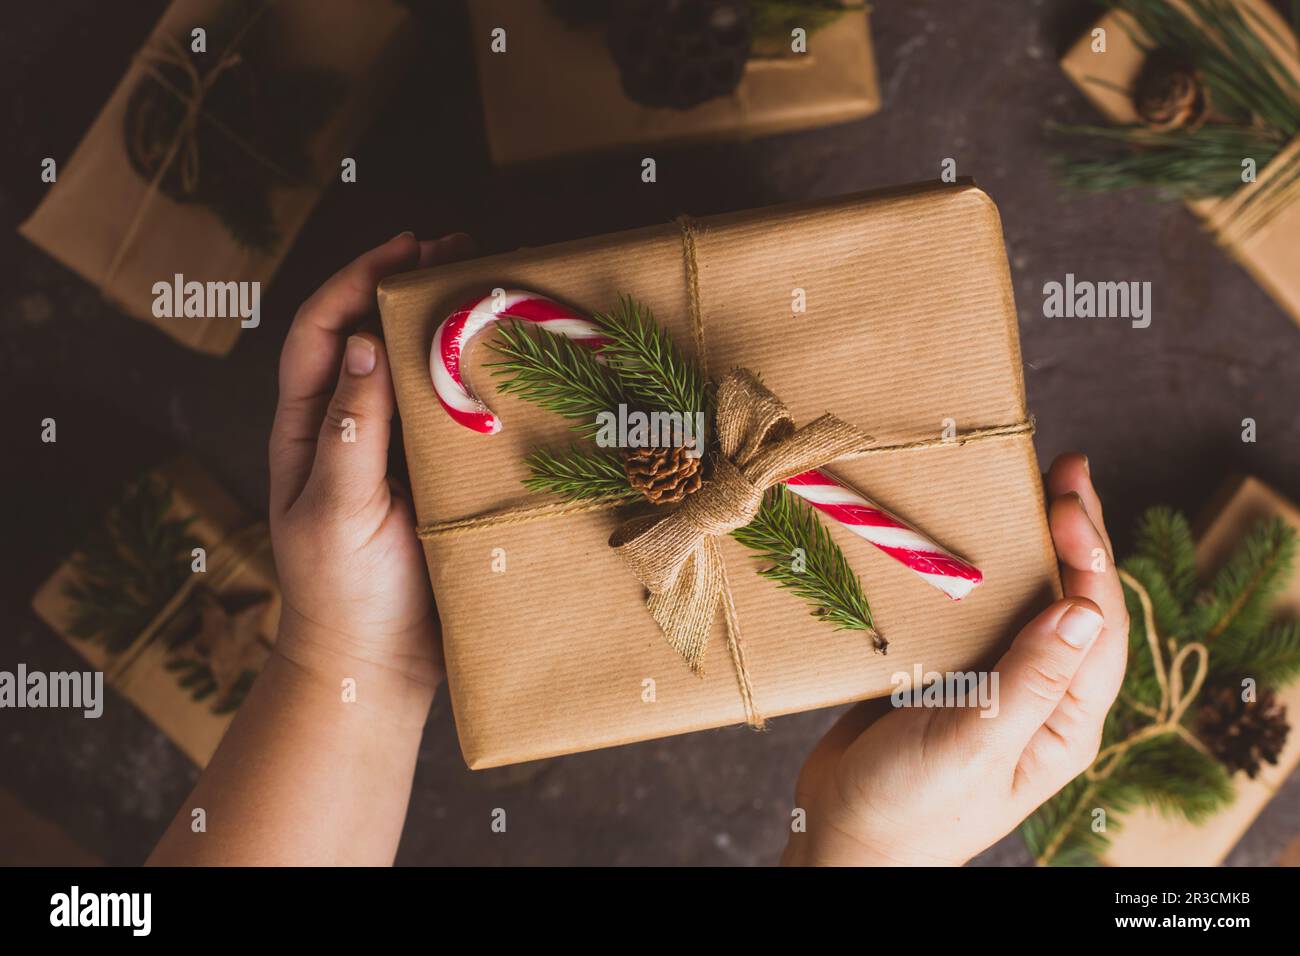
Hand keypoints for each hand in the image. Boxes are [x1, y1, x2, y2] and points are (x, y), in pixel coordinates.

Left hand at [268, 231, 473, 725]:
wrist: (375, 664)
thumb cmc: (342, 593)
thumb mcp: (337, 511)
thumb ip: (349, 431)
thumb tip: (364, 343)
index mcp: (308, 428)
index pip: (321, 333)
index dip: (355, 282)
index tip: (403, 249)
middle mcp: (346, 428)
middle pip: (368, 335)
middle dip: (404, 285)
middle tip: (456, 248)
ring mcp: (390, 451)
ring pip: (411, 369)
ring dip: (442, 325)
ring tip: (485, 285)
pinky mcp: (429, 477)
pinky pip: (447, 415)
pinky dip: (471, 379)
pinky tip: (504, 363)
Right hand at [782, 453, 1128, 865]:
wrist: (842, 835)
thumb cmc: (913, 809)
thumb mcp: (975, 745)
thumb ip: (1028, 681)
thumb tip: (1080, 612)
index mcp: (1062, 719)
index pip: (1097, 628)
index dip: (1090, 561)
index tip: (1067, 506)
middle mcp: (1037, 692)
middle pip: (1069, 600)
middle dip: (1073, 535)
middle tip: (1066, 472)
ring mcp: (990, 677)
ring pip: (1019, 598)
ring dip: (1023, 543)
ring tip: (1024, 486)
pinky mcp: (943, 668)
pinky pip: (967, 608)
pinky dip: (967, 567)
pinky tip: (957, 533)